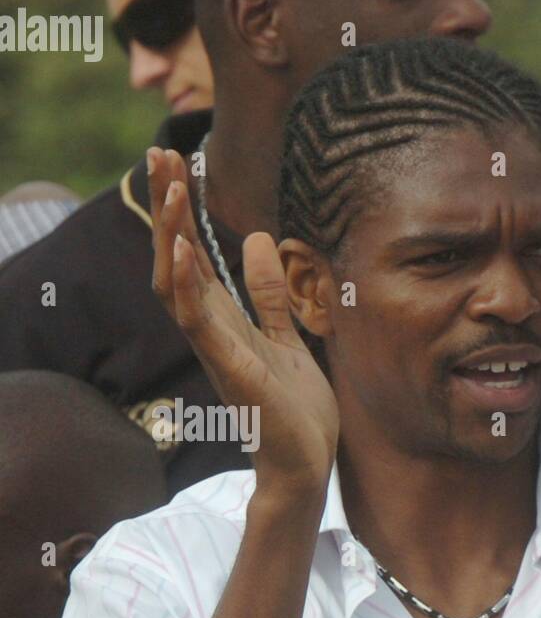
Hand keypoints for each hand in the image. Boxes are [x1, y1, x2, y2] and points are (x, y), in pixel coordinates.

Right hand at [147, 147, 339, 492]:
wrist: (307, 464)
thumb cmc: (295, 410)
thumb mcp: (287, 338)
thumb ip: (269, 294)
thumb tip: (256, 240)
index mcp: (224, 321)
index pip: (193, 256)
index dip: (182, 210)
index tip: (176, 163)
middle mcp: (211, 331)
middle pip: (175, 258)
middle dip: (166, 207)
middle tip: (157, 153)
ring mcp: (216, 349)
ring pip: (177, 282)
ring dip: (171, 233)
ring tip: (169, 185)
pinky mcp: (230, 369)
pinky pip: (198, 321)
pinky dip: (188, 284)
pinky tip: (183, 247)